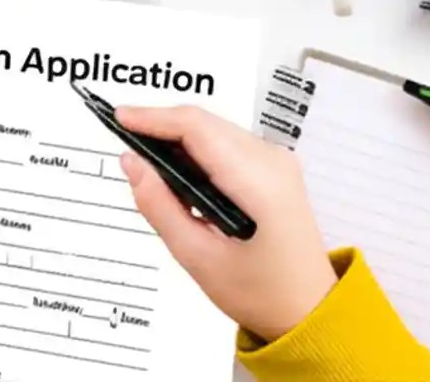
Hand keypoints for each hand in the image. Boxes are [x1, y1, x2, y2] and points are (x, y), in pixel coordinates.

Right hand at [116, 106, 335, 340]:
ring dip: (178, 140)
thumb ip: (160, 207)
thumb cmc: (263, 294)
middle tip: (124, 141)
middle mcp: (273, 161)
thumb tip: (132, 164)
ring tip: (147, 165)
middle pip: (205, 123)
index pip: (197, 128)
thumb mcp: (198, 257)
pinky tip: (178, 178)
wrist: (309, 310)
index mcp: (259, 182)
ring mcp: (277, 162)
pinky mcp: (273, 169)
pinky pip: (226, 145)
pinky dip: (196, 152)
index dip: (153, 118)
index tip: (119, 118)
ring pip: (214, 130)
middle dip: (161, 127)